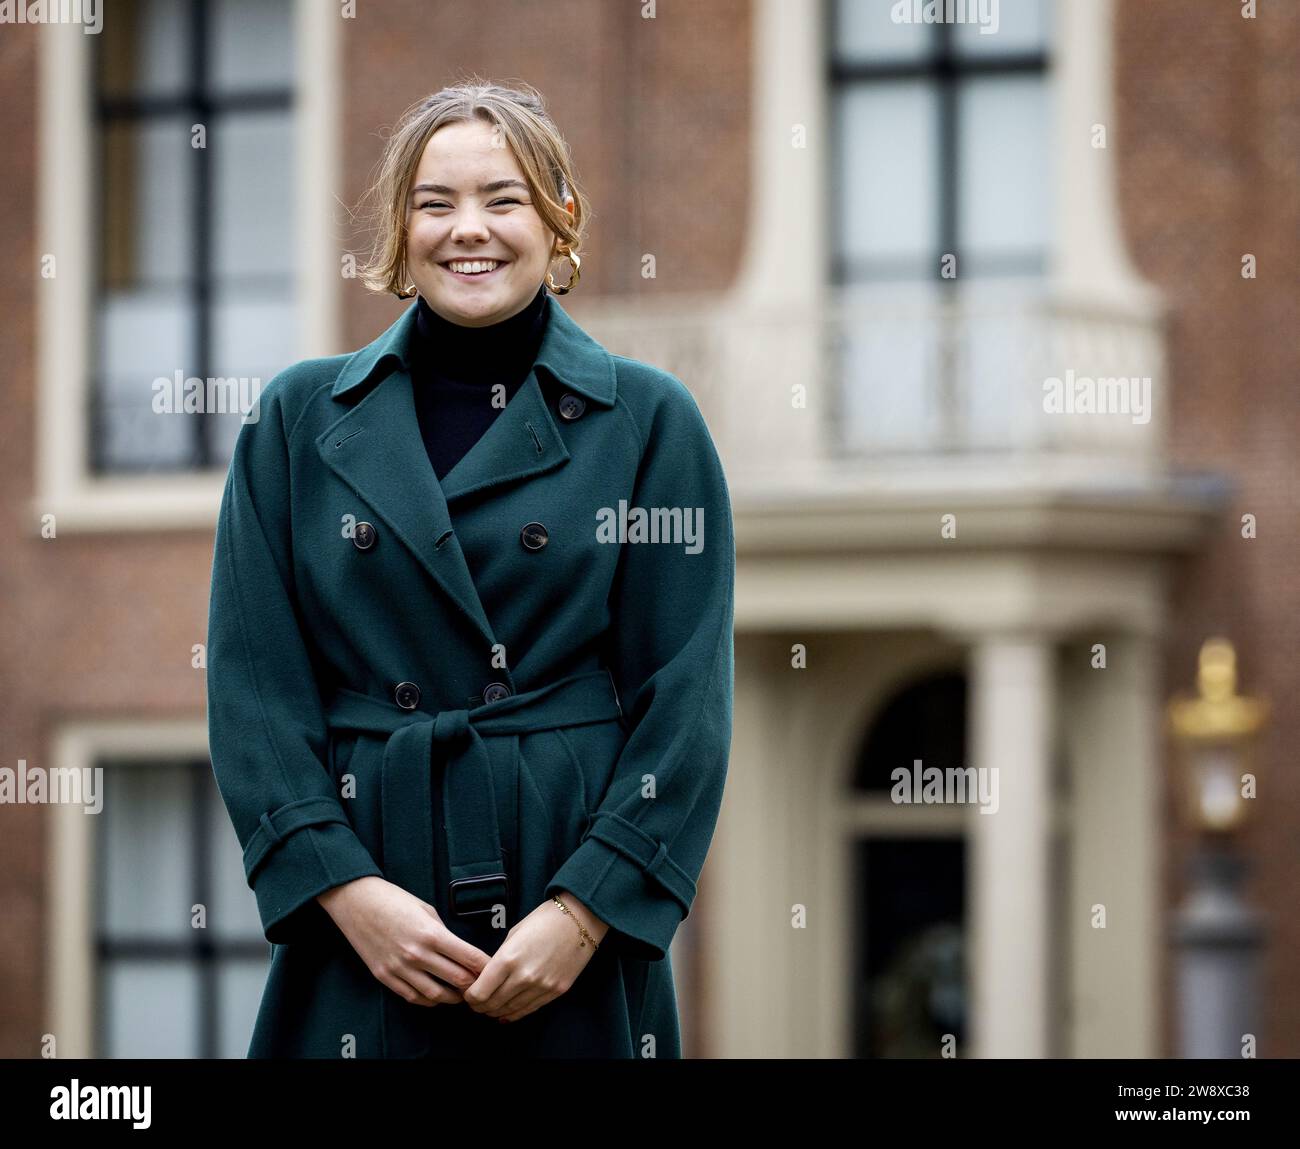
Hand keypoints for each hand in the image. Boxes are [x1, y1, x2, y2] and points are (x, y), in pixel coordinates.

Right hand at [317, 876, 490, 1006]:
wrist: (357, 902)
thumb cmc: (392, 900)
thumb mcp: (426, 910)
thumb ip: (442, 932)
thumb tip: (457, 950)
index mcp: (431, 934)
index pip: (468, 958)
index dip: (485, 966)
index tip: (493, 968)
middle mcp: (417, 954)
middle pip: (457, 980)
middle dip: (473, 984)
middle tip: (482, 984)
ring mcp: (400, 968)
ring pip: (436, 995)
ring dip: (453, 997)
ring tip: (461, 993)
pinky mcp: (385, 976)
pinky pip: (413, 997)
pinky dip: (428, 1000)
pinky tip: (436, 996)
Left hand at [462, 891, 608, 1022]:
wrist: (580, 919)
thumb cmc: (545, 920)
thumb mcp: (514, 934)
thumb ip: (500, 958)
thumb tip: (489, 976)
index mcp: (508, 958)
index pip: (480, 992)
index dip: (470, 997)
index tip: (468, 994)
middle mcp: (524, 977)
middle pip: (492, 1005)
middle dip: (480, 1007)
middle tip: (476, 1004)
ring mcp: (541, 986)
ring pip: (510, 1011)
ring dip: (496, 1012)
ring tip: (490, 1009)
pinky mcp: (556, 991)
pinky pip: (529, 1009)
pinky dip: (515, 1014)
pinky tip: (507, 1014)